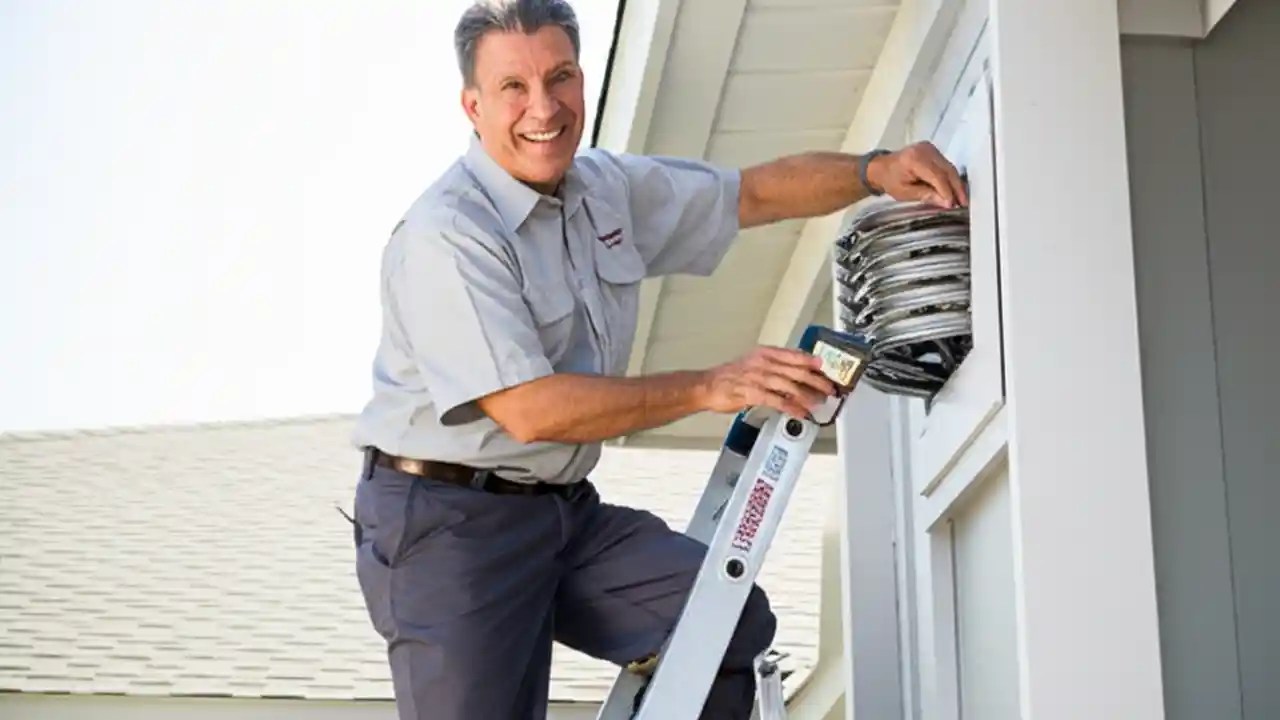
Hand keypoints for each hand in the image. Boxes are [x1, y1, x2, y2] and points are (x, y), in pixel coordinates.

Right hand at [701, 346, 837, 418]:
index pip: (793, 355)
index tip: (824, 368)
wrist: (707, 386)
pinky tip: (801, 412)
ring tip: (819, 402)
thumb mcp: (753, 364)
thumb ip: (773, 367)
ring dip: (807, 395)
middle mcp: (763, 363)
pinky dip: (791, 407)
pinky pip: (777, 401)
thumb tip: (793, 374)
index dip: (811, 361)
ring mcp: (758, 378)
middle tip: (828, 388)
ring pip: (790, 385)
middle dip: (815, 380)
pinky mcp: (753, 394)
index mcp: (764, 354)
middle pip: (796, 370)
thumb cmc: (729, 377)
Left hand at [867, 141, 968, 208]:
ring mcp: (930, 148)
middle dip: (957, 188)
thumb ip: (925, 195)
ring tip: (961, 199)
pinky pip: (946, 165)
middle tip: (963, 203)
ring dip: (956, 183)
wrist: (881, 167)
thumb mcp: (904, 193)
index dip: (947, 191)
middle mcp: (924, 150)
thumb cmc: (890, 181)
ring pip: (949, 167)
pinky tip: (955, 189)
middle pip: (947, 170)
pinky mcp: (932, 150)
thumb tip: (946, 202)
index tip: (953, 204)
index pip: (937, 176)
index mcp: (914, 159)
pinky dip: (951, 177)